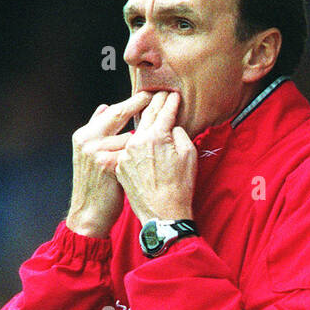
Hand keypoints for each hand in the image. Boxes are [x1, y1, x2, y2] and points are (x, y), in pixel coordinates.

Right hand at [66, 91, 153, 236]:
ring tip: (163, 127)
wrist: (89, 213)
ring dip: (146, 135)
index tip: (148, 93)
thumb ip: (98, 131)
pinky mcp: (109, 165)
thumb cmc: (96, 186)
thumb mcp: (91, 155)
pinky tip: (157, 153)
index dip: (131, 102)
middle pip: (119, 115)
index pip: (111, 112)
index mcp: (84, 134)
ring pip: (130, 136)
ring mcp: (97, 152)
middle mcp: (88, 140)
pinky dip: (145, 152)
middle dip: (140, 104)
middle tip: (160, 95)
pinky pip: (133, 152)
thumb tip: (104, 107)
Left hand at [109, 91, 196, 225]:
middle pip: (146, 117)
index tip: (173, 95)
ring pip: (135, 133)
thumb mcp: (189, 156)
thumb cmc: (180, 188)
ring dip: (142, 124)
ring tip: (148, 115)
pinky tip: (139, 142)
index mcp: (156, 136)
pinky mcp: (120, 167)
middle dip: (154, 104)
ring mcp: (126, 155)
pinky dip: (134, 145)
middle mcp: (137, 142)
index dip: (170, 101)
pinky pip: (128, 151)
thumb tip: (171, 127)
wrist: (163, 214)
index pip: (164, 111)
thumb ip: (179, 134)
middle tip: (159, 95)